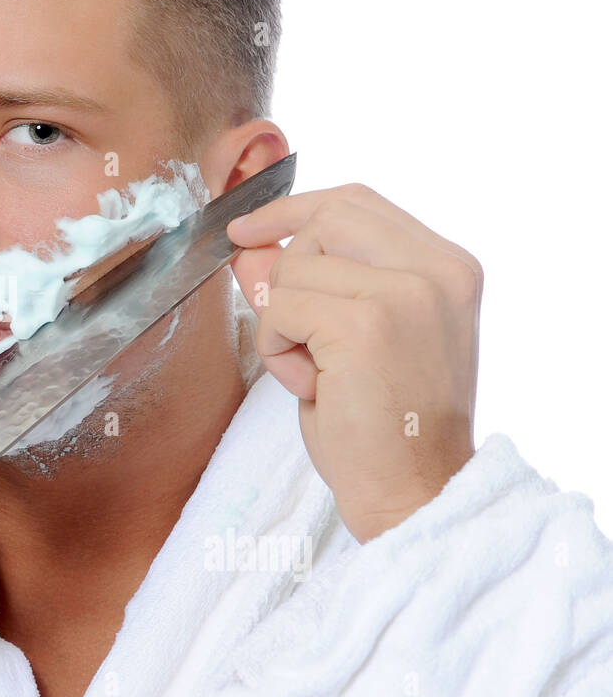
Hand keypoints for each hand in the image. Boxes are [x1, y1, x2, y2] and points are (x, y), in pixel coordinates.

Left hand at [227, 182, 482, 542]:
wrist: (413, 494)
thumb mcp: (343, 338)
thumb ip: (306, 283)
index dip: (293, 210)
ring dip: (282, 325)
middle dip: (285, 271)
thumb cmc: (381, 426)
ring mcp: (407, 292)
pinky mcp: (369, 323)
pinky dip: (277, 350)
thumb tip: (249, 246)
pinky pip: (280, 308)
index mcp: (448, 267)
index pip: (357, 202)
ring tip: (320, 375)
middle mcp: (439, 269)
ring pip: (294, 268)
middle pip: (325, 220)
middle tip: (294, 334)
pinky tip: (314, 387)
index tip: (248, 231)